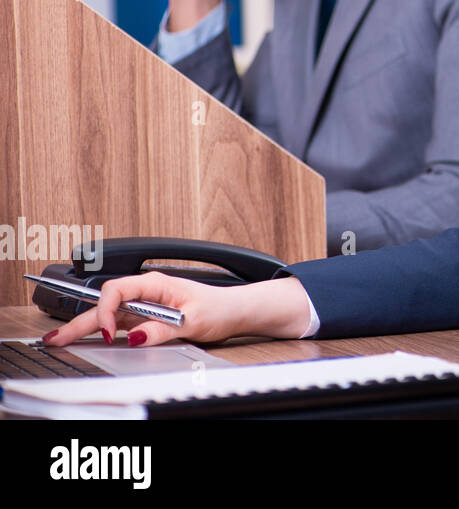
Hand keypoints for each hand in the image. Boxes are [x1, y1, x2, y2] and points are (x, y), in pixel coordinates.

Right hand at [40, 272, 312, 347]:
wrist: (236, 311)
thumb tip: (138, 336)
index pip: (117, 291)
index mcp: (156, 284)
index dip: (108, 312)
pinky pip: (120, 324)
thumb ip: (165, 329)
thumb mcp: (195, 320)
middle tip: (56, 338)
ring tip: (59, 340)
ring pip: (109, 315)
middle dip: (80, 321)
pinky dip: (101, 331)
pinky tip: (86, 339)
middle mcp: (147, 292)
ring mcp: (145, 306)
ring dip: (85, 326)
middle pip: (106, 305)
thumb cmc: (220, 307)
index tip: (111, 334)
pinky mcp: (147, 318)